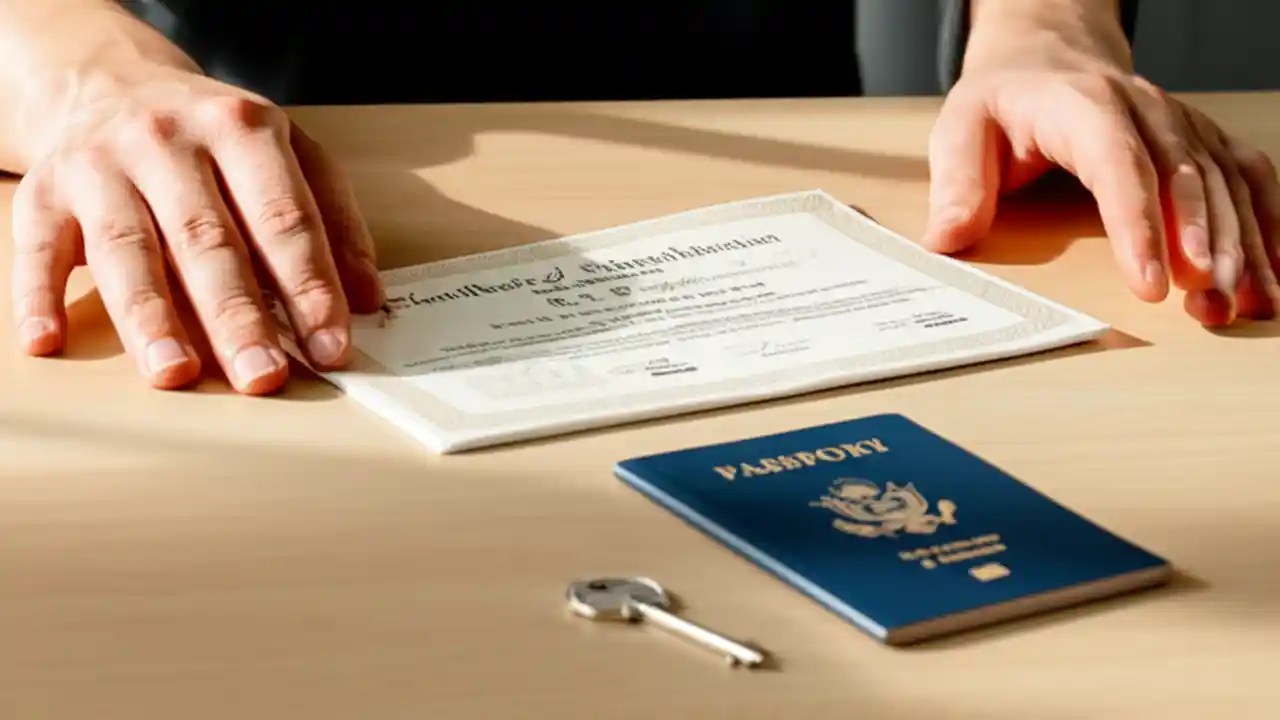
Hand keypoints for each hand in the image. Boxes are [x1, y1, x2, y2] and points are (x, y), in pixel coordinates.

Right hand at [11, 63, 382, 392]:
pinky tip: (48, 341)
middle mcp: (168, 141)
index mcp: (241, 128)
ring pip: (127, 248)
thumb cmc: (212, 135)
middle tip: (263, 375)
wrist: (105, 79)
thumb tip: (368, 297)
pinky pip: (37, 247)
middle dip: (238, 315)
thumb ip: (334, 220)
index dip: (310, 287)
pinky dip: (39, 295)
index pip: (284, 219)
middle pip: (207, 240)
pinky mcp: (45, 191)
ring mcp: (101, 164)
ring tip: (176, 374)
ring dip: (150, 317)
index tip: (331, 346)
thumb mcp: (288, 152)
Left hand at [923, 1, 1278, 325]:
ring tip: (1239, 303)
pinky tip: (1269, 275)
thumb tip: (945, 240)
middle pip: (1184, 177)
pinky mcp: (1199, 140)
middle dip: (1202, 244)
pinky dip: (1266, 225)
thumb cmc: (1002, 100)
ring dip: (1240, 244)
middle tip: (1206, 302)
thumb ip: (958, 184)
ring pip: (1224, 181)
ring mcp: (1178, 123)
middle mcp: (1142, 109)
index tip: (1150, 282)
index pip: (1118, 165)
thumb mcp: (960, 129)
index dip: (1138, 224)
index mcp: (1081, 105)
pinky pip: (1245, 177)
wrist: (1045, 55)